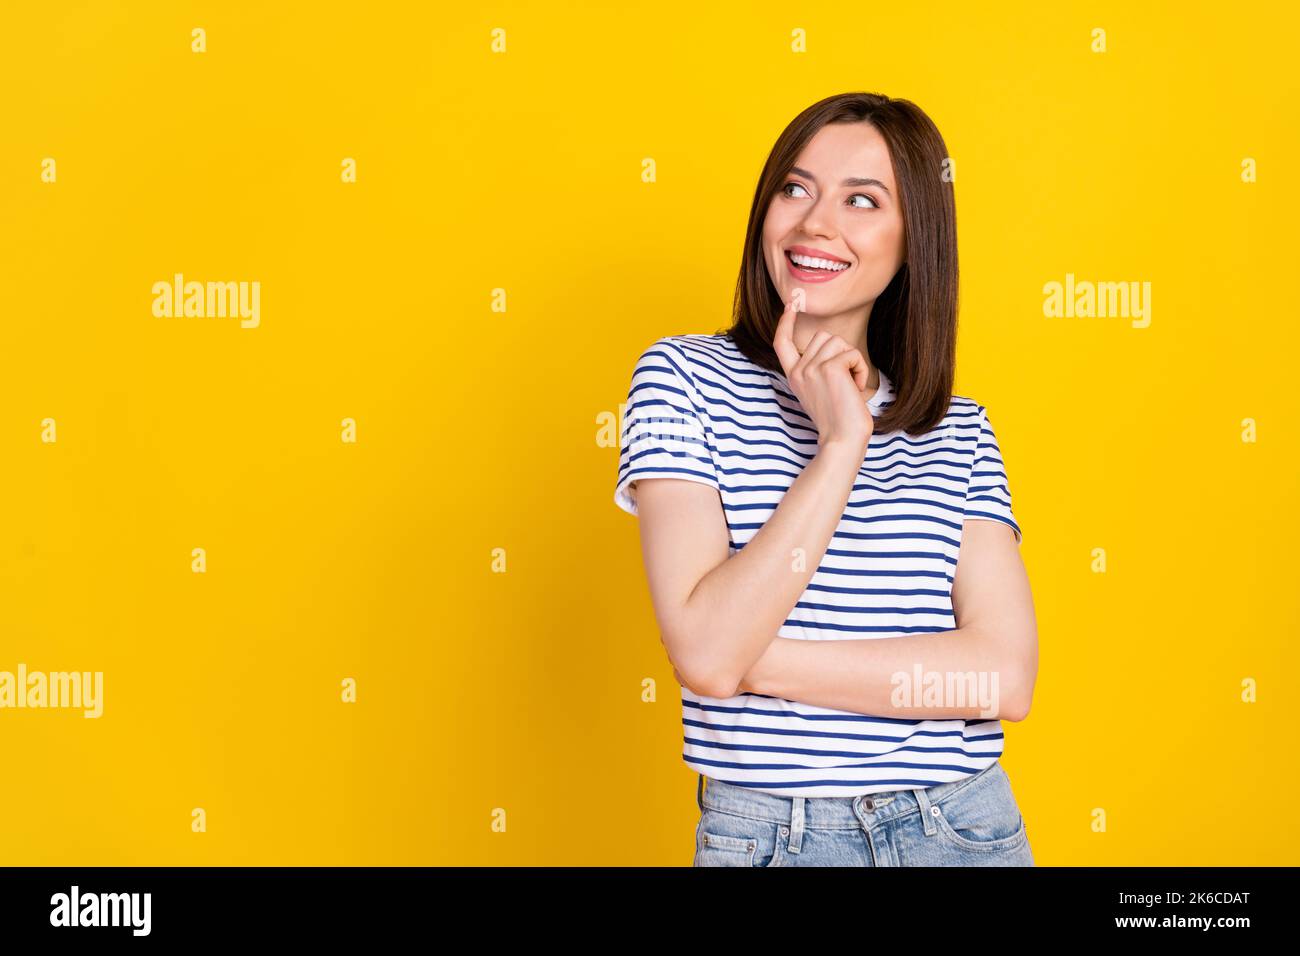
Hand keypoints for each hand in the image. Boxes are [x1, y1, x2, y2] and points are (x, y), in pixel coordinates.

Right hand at [772, 296, 874, 450]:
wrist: (843, 439)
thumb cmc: (840, 419)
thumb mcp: (821, 389)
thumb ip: (818, 367)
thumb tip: (830, 342)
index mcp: (794, 376)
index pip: (782, 342)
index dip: (785, 321)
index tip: (792, 302)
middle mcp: (799, 371)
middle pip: (822, 337)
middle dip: (840, 352)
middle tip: (845, 381)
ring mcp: (812, 369)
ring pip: (838, 342)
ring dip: (852, 361)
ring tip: (850, 387)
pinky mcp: (829, 369)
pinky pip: (852, 354)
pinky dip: (860, 370)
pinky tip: (856, 390)